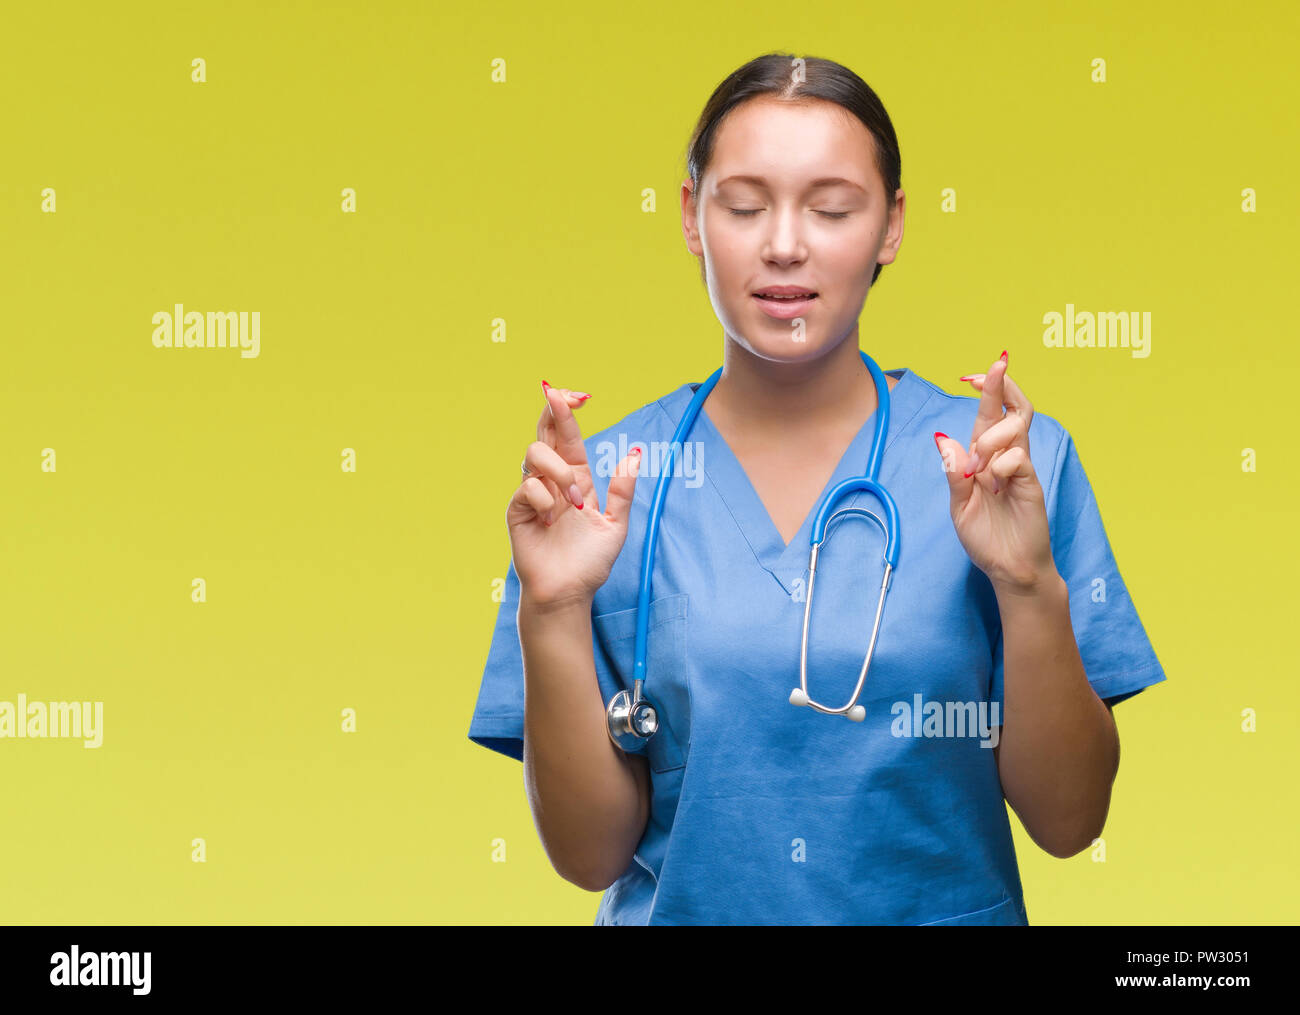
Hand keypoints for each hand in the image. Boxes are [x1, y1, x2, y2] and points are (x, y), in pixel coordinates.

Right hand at [507, 382, 641, 607]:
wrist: (569, 592)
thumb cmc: (590, 563)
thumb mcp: (616, 525)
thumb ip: (623, 490)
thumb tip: (635, 453)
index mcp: (576, 479)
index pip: (568, 436)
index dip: (568, 411)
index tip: (580, 395)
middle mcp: (552, 481)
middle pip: (545, 433)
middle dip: (552, 411)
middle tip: (559, 396)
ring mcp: (533, 494)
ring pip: (536, 454)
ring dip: (559, 470)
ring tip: (575, 501)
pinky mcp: (518, 510)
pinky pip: (528, 487)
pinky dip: (546, 499)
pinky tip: (553, 521)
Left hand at [933, 352, 1056, 594]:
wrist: (1008, 568)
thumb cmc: (985, 537)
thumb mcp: (958, 506)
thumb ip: (953, 473)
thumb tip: (944, 439)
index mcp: (984, 458)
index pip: (988, 415)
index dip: (985, 391)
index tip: (970, 374)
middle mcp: (1004, 457)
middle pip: (1011, 409)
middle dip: (1001, 384)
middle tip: (994, 367)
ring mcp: (1020, 469)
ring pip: (1015, 427)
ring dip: (993, 433)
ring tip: (979, 463)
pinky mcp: (1031, 484)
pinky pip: (1019, 458)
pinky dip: (1002, 463)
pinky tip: (993, 482)